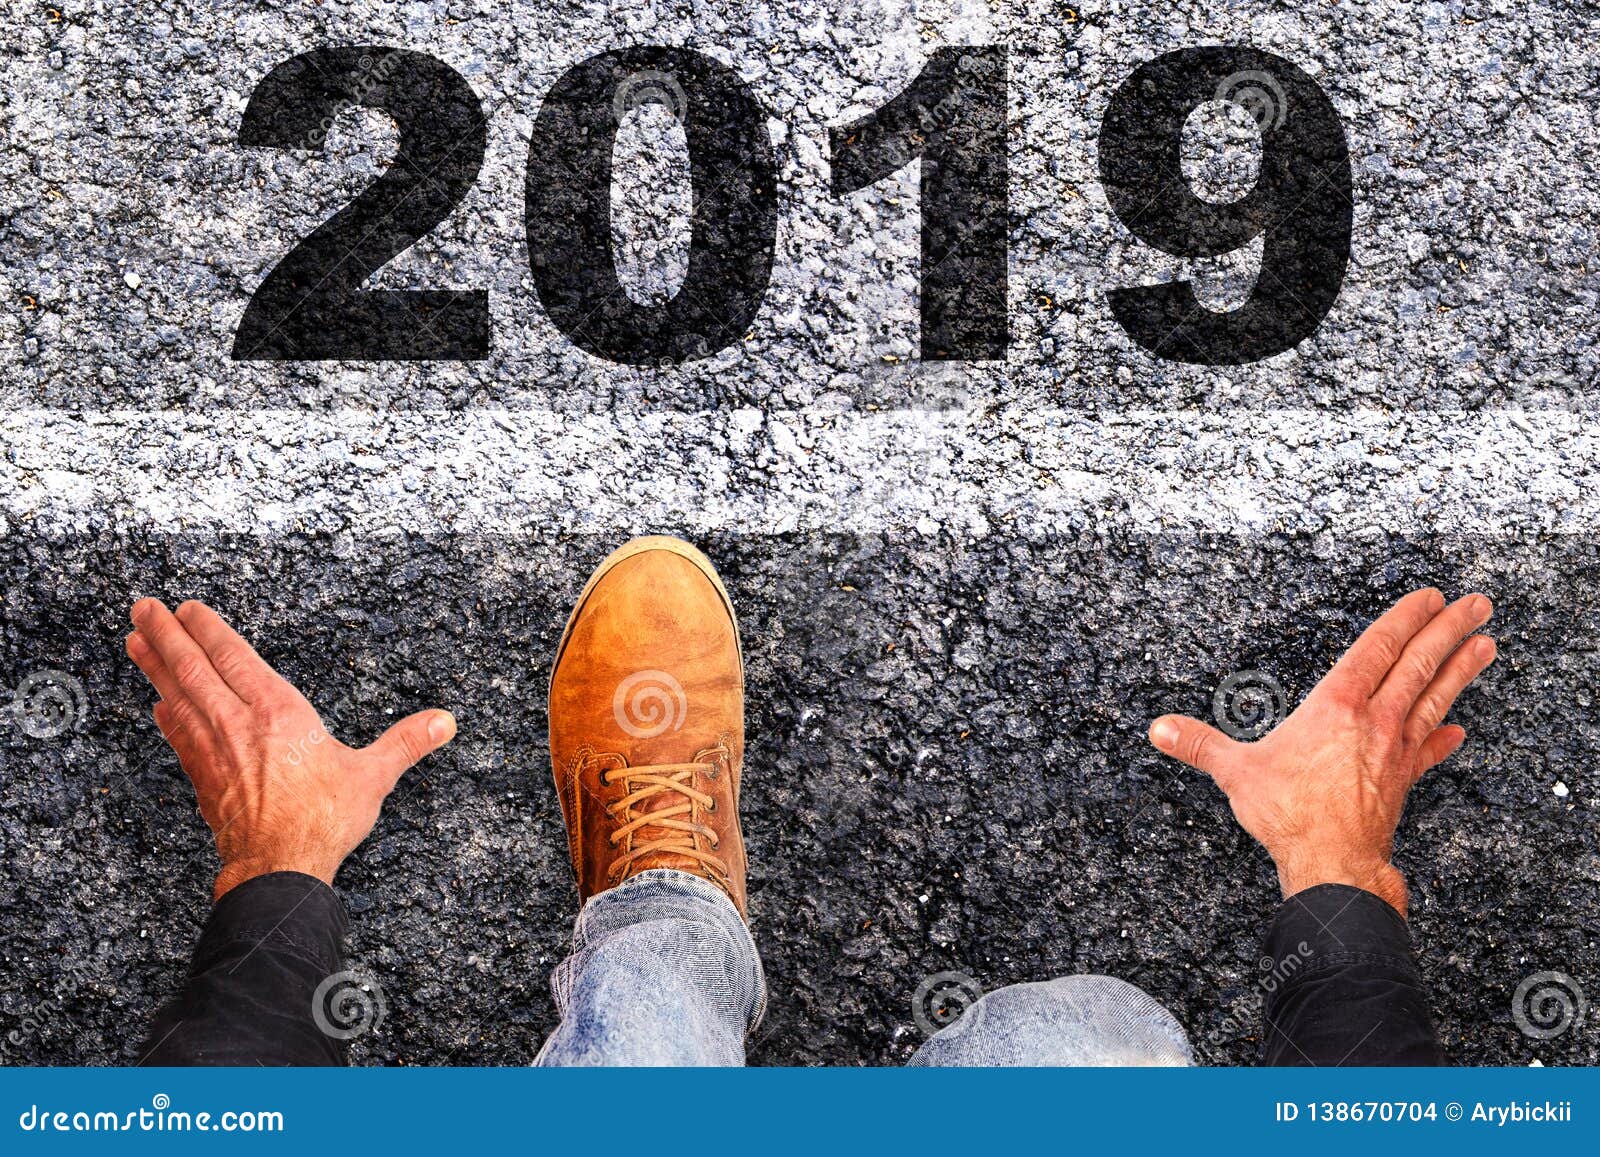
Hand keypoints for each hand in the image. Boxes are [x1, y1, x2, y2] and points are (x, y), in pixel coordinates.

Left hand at [126, 598, 455, 900]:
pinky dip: (166, 714)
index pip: (235, 658)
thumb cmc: (323, 820)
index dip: (209, 630)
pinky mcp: (203, 779)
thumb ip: (405, 743)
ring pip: (177, 695)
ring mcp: (214, 751)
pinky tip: (158, 706)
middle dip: (166, 635)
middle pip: (194, 668)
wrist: (279, 868)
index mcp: (278, 713)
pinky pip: (178, 736)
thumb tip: (445, 723)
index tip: (187, 609)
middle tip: (142, 608)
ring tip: (134, 641)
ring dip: (154, 666)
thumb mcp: (373, 776)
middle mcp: (238, 724)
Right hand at [1148, 588, 1495, 916]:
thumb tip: (1158, 728)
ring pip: (1436, 697)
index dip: (1403, 619)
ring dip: (1463, 669)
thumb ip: (1199, 744)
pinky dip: (1446, 739)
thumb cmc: (1289, 814)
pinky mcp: (1402, 780)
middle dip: (1448, 630)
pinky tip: (1461, 730)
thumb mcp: (1235, 771)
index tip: (1428, 597)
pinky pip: (1429, 751)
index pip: (1376, 649)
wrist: (1333, 863)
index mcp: (1336, 706)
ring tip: (1487, 645)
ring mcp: (1394, 750)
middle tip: (1476, 604)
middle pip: (1418, 664)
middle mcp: (1374, 720)